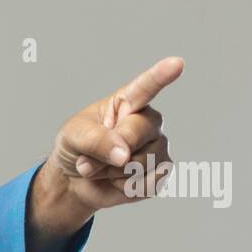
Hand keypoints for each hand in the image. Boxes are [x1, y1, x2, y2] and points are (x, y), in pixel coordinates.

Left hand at [35, 56, 183, 216]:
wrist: (74, 180)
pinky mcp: (160, 172)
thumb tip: (124, 155)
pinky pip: (144, 184)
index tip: (176, 63)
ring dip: (111, 173)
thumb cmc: (76, 147)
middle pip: (138, 134)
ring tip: (103, 168)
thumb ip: (96, 141)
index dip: (161, 76)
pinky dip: (122, 188)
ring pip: (140, 163)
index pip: (146, 87)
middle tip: (87, 159)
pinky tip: (117, 181)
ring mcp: (158, 147)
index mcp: (128, 103)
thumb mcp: (74, 137)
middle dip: (108, 152)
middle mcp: (148, 122)